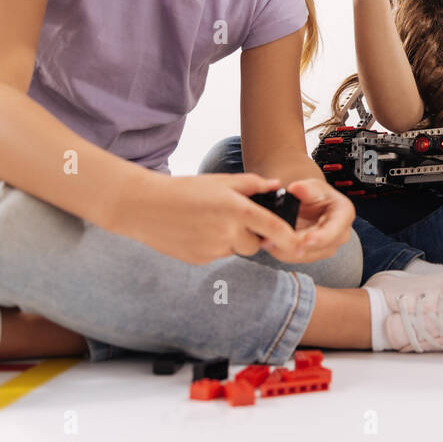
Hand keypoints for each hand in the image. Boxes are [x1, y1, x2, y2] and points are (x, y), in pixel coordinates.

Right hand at [114, 172, 302, 265]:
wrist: (143, 207)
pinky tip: (197, 231)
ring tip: (211, 222)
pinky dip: (215, 246)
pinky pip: (218, 255)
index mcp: (237, 209)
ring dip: (233, 240)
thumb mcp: (219, 180)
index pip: (273, 228)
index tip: (299, 245)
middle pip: (256, 243)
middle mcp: (228, 232)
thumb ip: (251, 184)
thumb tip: (275, 186)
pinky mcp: (200, 260)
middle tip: (235, 219)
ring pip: (237, 250)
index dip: (289, 239)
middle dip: (253, 235)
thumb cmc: (183, 189)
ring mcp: (213, 249)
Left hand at [261, 179, 355, 263]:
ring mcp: (327, 247)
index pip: (334, 230)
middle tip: (275, 240)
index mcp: (344, 214)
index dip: (320, 237)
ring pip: (305, 256)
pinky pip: (295, 257)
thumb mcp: (312, 186)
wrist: (312, 203)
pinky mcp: (312, 254)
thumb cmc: (316, 194)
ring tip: (267, 241)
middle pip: (319, 248)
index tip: (306, 240)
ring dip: (285, 250)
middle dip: (296, 246)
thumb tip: (297, 189)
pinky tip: (268, 243)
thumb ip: (305, 189)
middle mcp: (340, 235)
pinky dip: (281, 251)